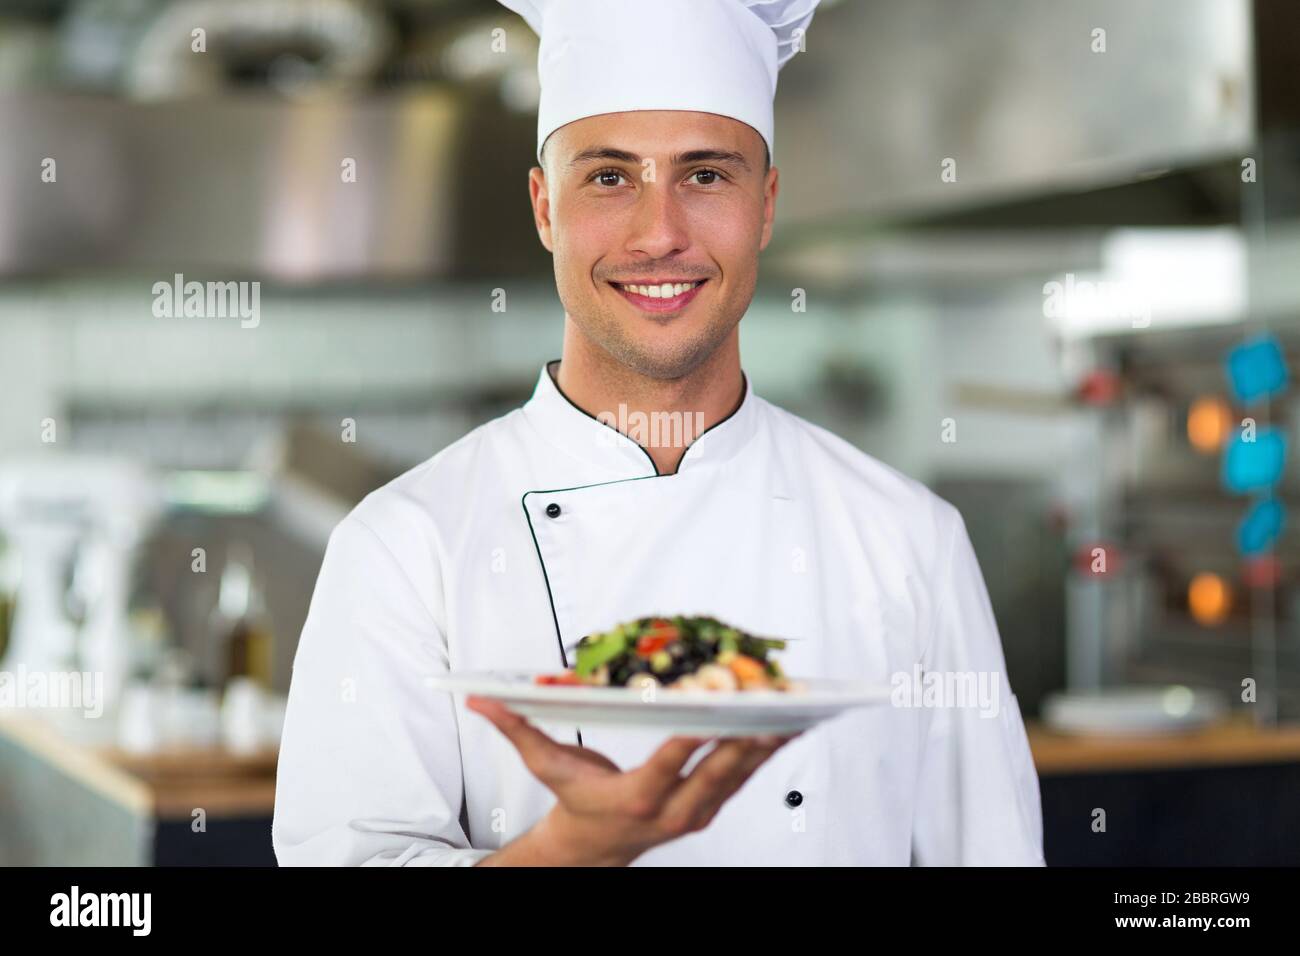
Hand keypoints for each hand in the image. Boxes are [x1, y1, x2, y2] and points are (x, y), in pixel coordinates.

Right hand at [465, 695, 799, 865]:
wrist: (595, 848)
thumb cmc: (574, 801)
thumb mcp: (547, 767)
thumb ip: (517, 728)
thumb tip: (479, 698)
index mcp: (636, 797)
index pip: (671, 762)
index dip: (695, 735)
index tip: (716, 708)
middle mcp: (674, 809)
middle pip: (720, 769)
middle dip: (749, 734)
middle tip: (772, 700)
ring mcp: (698, 812)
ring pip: (742, 772)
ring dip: (768, 737)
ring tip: (793, 701)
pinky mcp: (712, 805)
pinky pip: (746, 773)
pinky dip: (766, 746)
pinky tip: (788, 718)